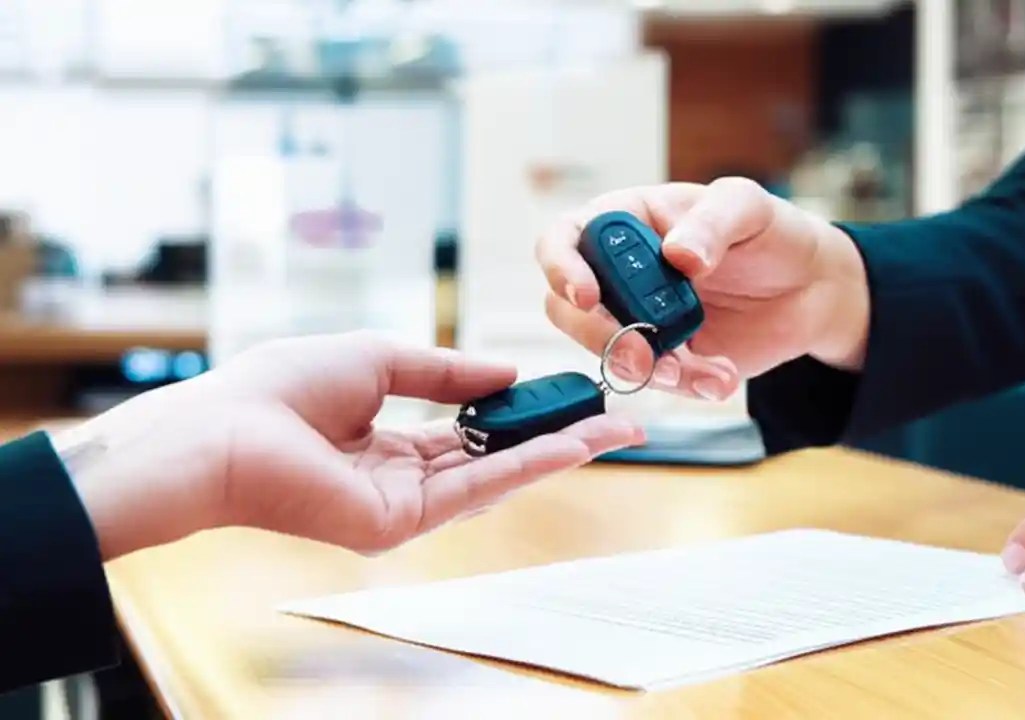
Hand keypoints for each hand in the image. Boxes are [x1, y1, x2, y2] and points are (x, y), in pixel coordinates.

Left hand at [63, 332, 641, 559]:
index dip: (519, 414)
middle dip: (557, 439)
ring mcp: (401, 508)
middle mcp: (399, 481)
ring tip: (614, 429)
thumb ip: (445, 371)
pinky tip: (571, 444)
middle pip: (493, 459)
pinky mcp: (397, 524)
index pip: (468, 432)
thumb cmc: (280, 387)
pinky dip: (527, 464)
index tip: (565, 397)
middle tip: (616, 421)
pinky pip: (475, 488)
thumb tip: (505, 373)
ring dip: (558, 451)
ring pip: (495, 476)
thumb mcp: (380, 359)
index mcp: (385, 443)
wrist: (224, 428)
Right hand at [535, 178, 869, 399]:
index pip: (562, 239)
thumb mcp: (747, 206)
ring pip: (609, 354)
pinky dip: (688, 386)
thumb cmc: (770, 230)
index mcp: (624, 222)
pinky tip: (723, 377)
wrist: (810, 288)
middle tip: (642, 357)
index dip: (562, 268)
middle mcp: (618, 274)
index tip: (587, 297)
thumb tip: (677, 256)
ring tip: (704, 373)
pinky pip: (656, 381)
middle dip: (600, 338)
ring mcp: (637, 320)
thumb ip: (712, 223)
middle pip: (567, 310)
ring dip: (649, 372)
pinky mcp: (665, 359)